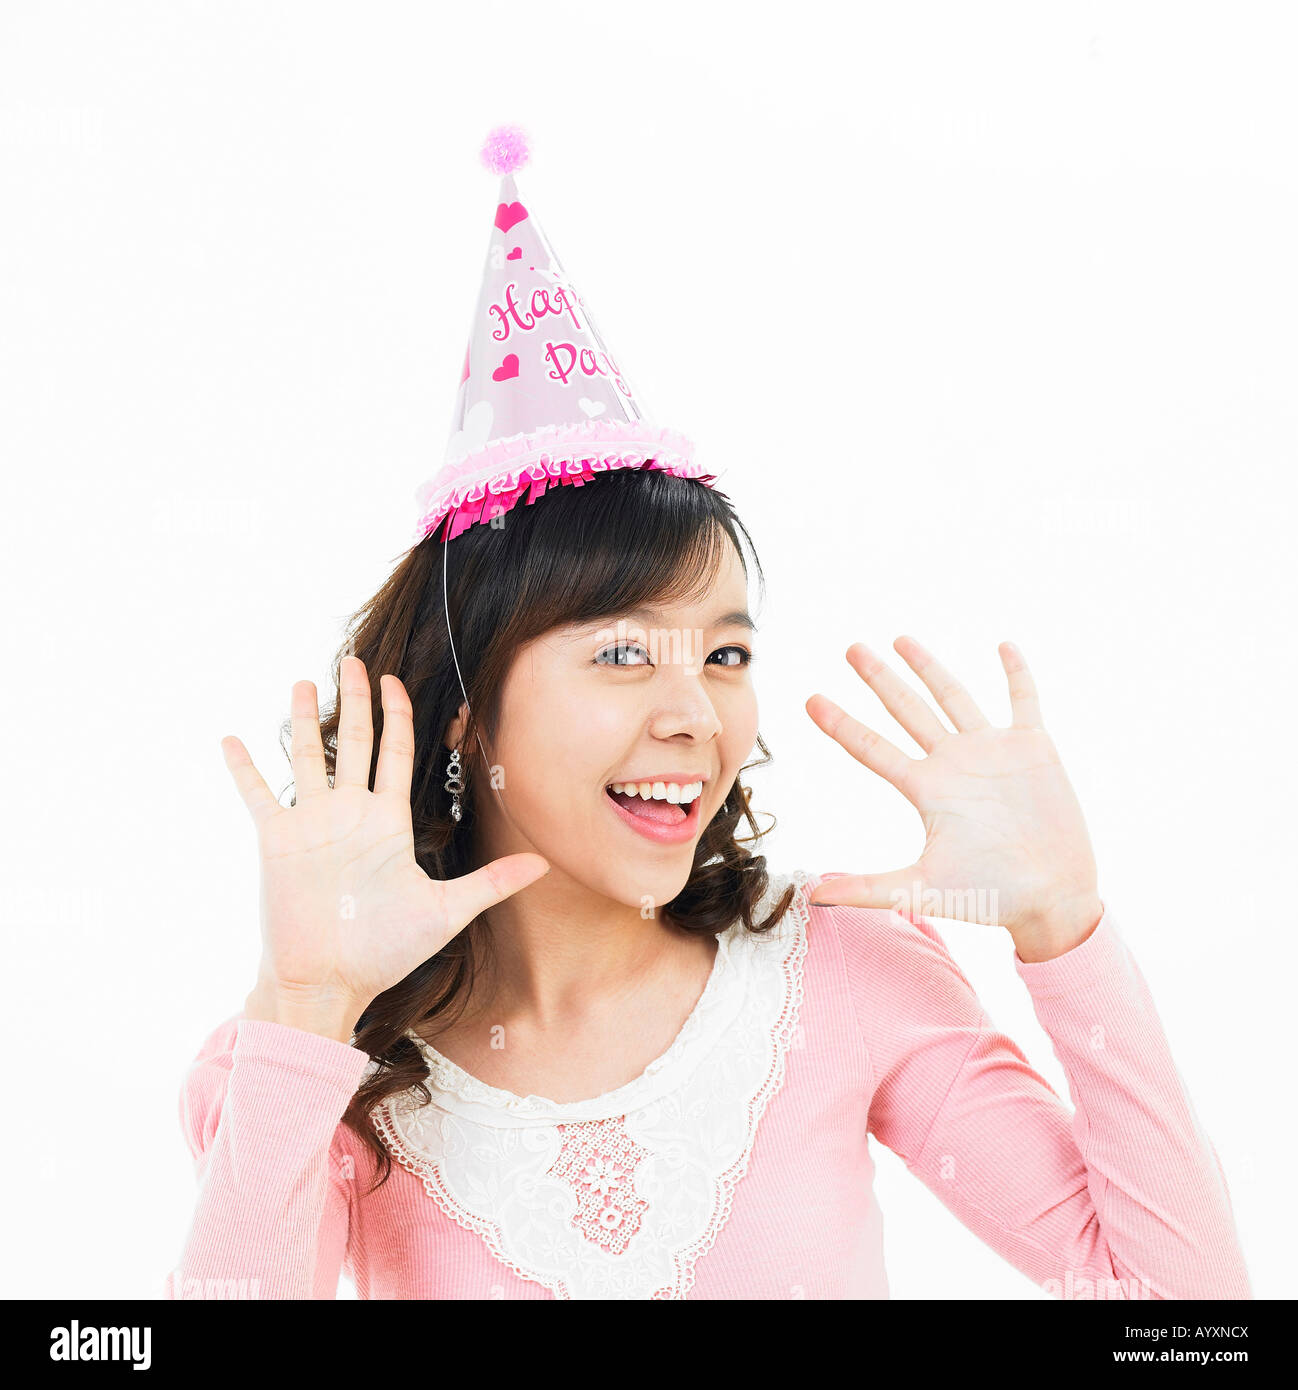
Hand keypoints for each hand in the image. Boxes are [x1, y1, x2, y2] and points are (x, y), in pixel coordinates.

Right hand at [222, 656, 548, 1026]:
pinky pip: (257, 795)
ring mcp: (312, 824)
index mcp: (387, 821)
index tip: (395, 680)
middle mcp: (350, 814)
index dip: (397, 715)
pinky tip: (231, 738)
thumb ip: (491, 882)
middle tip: (354, 659)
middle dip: (356, 700)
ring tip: (303, 683)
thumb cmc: (386, 950)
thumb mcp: (445, 909)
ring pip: (307, 757)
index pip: (396, 752)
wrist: (330, 982)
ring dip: (304, 720)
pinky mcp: (276, 841)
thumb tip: (544, 865)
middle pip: (355, 742)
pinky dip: (243, 768)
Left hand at [804, 637, 1101, 959]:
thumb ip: (867, 889)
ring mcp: (992, 752)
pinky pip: (1023, 701)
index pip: (871, 748)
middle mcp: (953, 763)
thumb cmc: (989, 897)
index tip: (809, 700)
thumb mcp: (921, 891)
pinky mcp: (1033, 749)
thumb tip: (812, 895)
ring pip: (954, 697)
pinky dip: (1017, 674)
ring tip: (901, 638)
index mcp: (926, 789)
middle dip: (879, 679)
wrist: (1051, 899)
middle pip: (907, 710)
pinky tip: (1004, 645)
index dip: (841, 724)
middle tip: (851, 648)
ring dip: (930, 668)